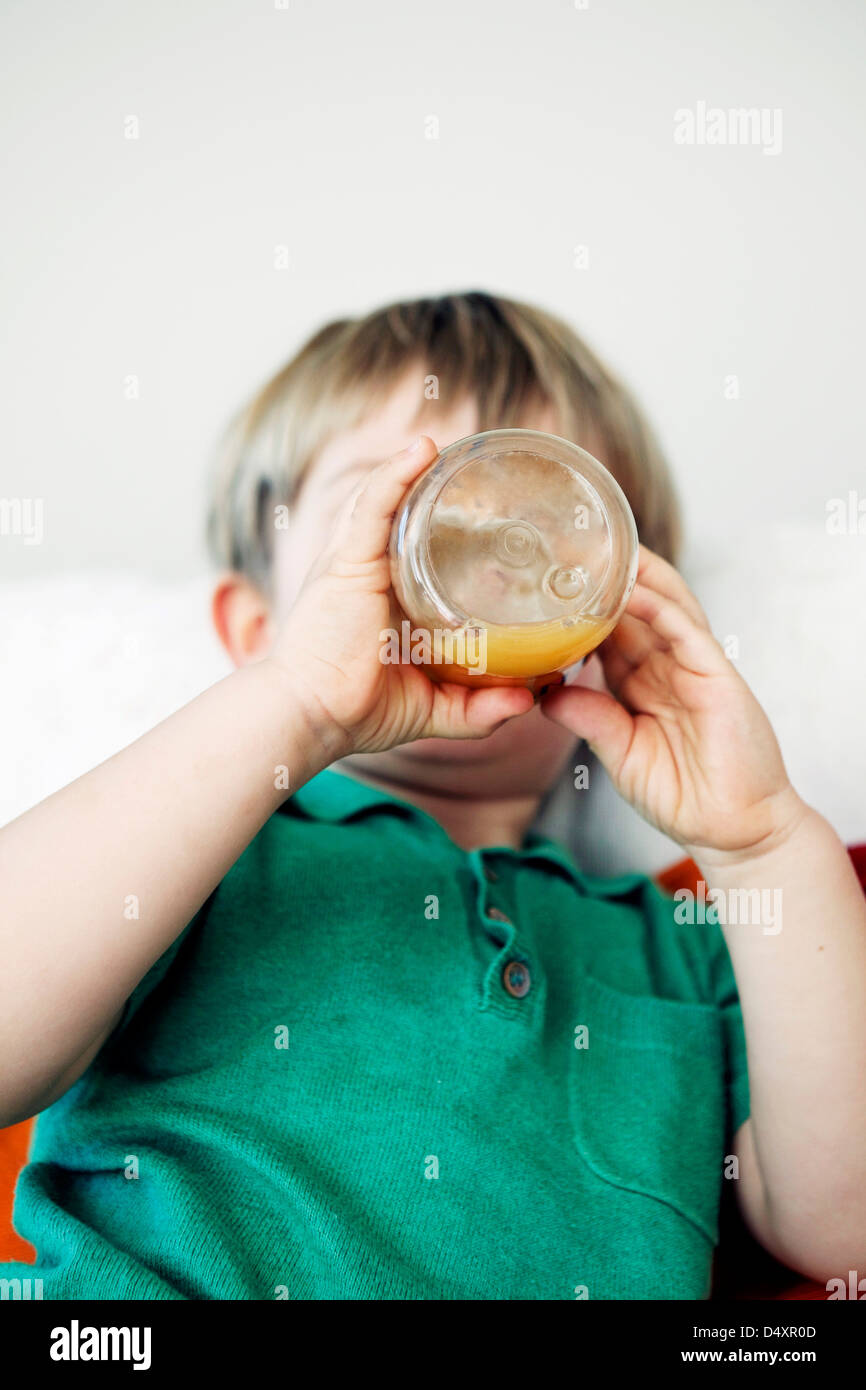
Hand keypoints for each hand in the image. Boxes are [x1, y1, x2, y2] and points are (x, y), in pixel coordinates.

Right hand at [267, 437, 534, 757]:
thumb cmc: (357, 712)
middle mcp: (369, 574)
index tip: (484, 518)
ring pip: (387, 502)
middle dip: (431, 492)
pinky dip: (397, 475)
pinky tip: (423, 449)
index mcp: (385, 600)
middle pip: (401, 518)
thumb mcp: (433, 708)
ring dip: (416, 471)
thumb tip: (531, 698)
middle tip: (474, 474)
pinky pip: (374, 506)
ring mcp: (356, 563)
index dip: (442, 529)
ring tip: (447, 446)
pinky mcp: (348, 562)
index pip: (415, 551)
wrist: (312, 717)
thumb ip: (480, 708)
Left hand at [539, 544, 806, 863]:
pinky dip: (660, 606)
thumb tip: (547, 692)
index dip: (578, 607)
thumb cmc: (682, 797)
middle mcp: (666, 666)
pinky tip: (633, 588)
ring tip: (600, 544)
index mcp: (640, 682)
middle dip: (604, 576)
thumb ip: (590, 718)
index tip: (542, 585)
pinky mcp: (717, 675)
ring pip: (663, 604)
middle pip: (633, 607)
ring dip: (635, 573)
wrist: (733, 830)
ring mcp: (693, 666)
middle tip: (565, 545)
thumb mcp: (620, 754)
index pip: (605, 632)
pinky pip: (686, 629)